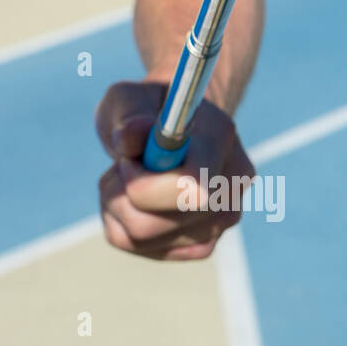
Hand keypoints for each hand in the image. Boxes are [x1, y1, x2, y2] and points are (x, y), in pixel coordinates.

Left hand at [95, 81, 254, 259]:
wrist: (166, 131)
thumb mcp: (128, 98)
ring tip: (126, 177)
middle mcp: (231, 185)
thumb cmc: (145, 110)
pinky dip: (120, 223)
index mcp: (221, 138)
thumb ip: (129, 115)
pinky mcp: (201, 245)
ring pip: (142, 237)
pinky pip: (138, 247)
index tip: (127, 160)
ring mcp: (221, 221)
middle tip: (122, 165)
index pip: (192, 187)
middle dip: (121, 195)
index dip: (144, 184)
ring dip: (116, 206)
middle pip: (158, 222)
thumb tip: (131, 136)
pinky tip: (132, 199)